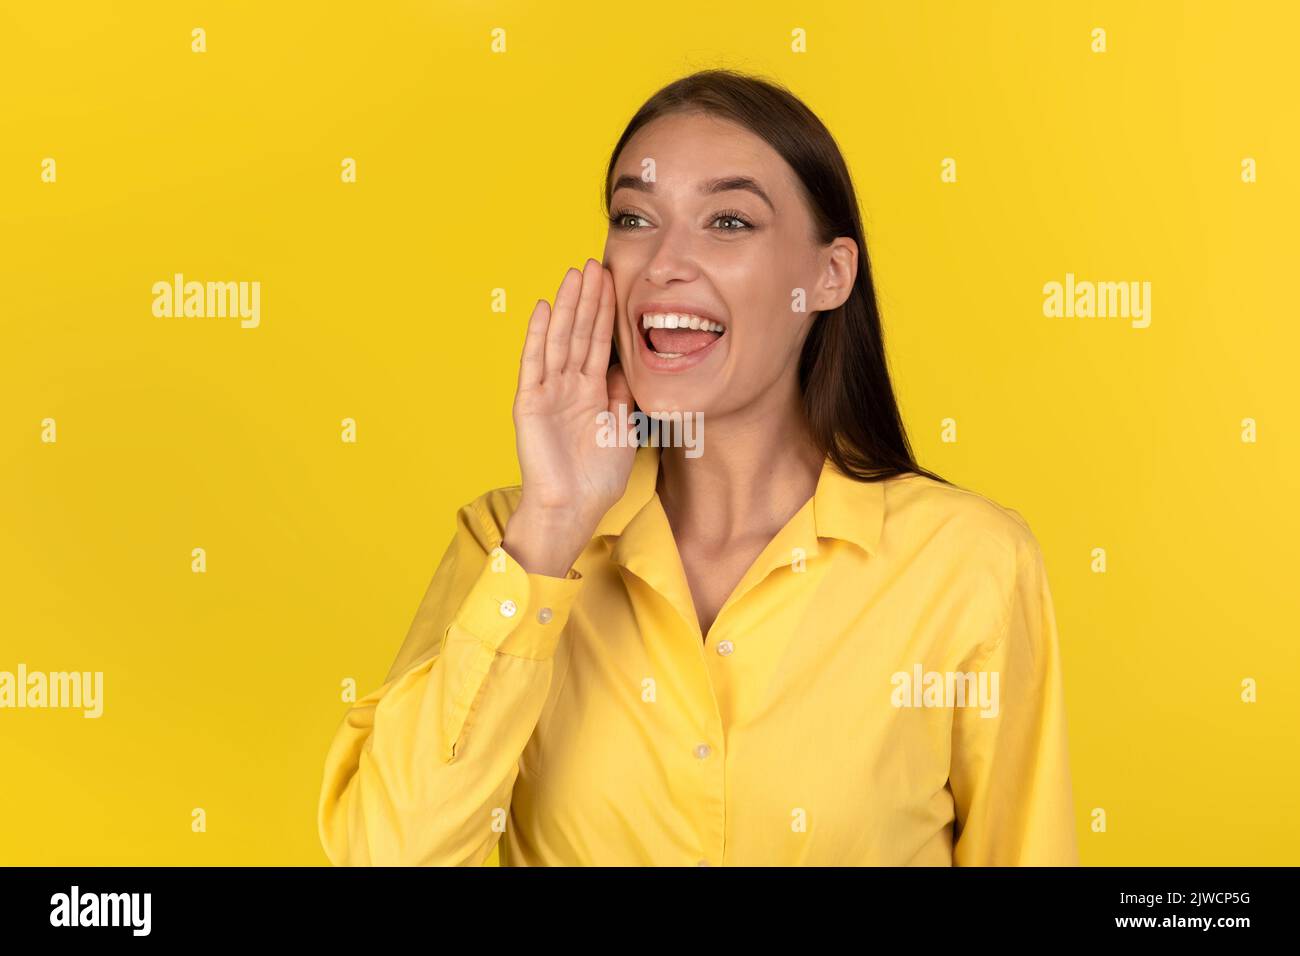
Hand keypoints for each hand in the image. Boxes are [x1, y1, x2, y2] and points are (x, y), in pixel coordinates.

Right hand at [502, 259, 636, 574]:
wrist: (572, 508)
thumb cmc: (597, 478)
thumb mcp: (621, 430)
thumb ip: (621, 396)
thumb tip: (624, 364)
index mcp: (591, 392)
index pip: (599, 342)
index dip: (605, 312)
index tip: (614, 280)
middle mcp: (568, 386)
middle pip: (579, 332)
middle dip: (588, 299)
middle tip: (596, 263)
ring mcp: (548, 392)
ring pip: (559, 340)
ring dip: (567, 306)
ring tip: (574, 274)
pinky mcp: (530, 402)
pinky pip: (535, 363)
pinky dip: (539, 336)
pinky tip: (544, 309)